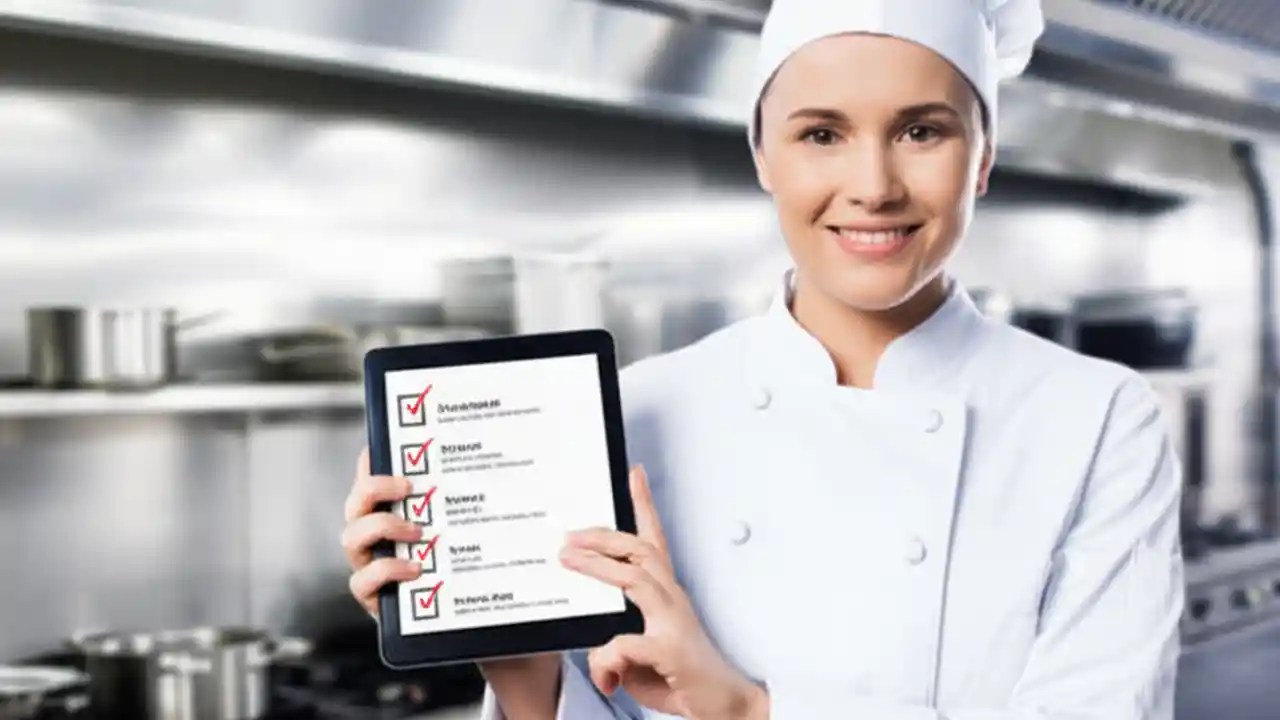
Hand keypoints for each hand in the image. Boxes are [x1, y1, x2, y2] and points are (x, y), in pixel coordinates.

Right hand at [343, 449, 560, 719]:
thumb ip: (478, 502)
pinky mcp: (377, 598)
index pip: (374, 478)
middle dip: (374, 488)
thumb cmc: (479, 570)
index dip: (372, 459)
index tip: (389, 442)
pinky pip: (363, 582)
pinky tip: (415, 569)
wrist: (487, 626)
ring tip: (419, 532)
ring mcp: (373, 565)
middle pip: (356, 502)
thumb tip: (505, 459)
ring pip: (352, 538)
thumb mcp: (480, 532)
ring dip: (382, 528)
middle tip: (409, 487)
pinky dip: (386, 571)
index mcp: (396, 512)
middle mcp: (378, 536)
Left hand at [561, 466, 768, 719]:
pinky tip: (606, 672)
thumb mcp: (641, 655)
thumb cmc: (686, 680)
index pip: (654, 541)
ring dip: (597, 565)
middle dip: (602, 534)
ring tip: (570, 559)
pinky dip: (607, 656)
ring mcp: (673, 621)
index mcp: (668, 596)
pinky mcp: (670, 648)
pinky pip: (626, 642)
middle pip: (638, 550)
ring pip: (633, 577)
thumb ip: (616, 641)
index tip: (634, 476)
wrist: (727, 708)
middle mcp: (673, 600)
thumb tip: (594, 644)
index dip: (645, 506)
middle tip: (572, 531)